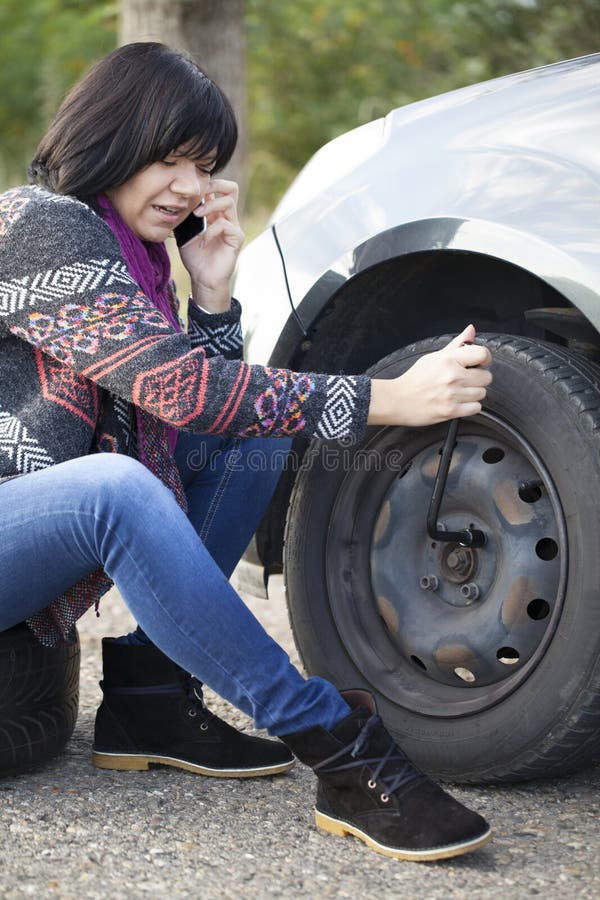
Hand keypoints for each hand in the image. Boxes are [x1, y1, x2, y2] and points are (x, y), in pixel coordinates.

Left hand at [179, 178, 244, 311]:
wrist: (203, 279)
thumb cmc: (195, 257)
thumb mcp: (185, 232)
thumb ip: (185, 216)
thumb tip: (176, 199)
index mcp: (216, 214)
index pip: (219, 189)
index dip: (207, 184)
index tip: (190, 191)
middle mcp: (227, 218)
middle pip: (232, 188)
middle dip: (215, 185)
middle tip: (200, 193)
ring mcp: (234, 227)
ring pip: (228, 202)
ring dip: (209, 206)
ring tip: (196, 216)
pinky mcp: (236, 238)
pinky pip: (224, 225)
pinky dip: (210, 231)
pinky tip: (202, 242)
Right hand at [368, 324, 491, 426]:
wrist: (397, 400)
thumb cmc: (414, 379)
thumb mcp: (434, 357)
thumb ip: (456, 344)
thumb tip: (471, 330)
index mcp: (448, 360)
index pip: (482, 354)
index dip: (484, 359)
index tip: (479, 363)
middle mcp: (452, 376)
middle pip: (486, 377)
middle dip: (478, 378)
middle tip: (465, 380)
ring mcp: (452, 395)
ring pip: (482, 393)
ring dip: (473, 394)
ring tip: (459, 392)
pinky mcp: (451, 411)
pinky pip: (476, 408)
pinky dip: (470, 407)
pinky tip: (459, 402)